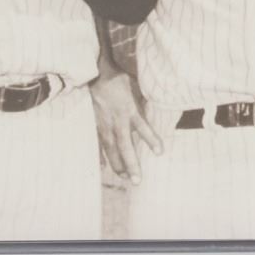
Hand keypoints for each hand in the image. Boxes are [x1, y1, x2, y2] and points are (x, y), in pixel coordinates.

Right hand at [89, 68, 162, 187]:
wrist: (96, 74)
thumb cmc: (118, 79)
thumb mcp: (136, 87)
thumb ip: (144, 101)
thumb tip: (153, 110)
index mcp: (129, 110)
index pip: (143, 127)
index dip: (151, 139)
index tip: (159, 152)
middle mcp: (117, 121)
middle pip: (125, 146)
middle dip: (131, 164)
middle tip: (137, 180)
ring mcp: (104, 125)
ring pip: (111, 149)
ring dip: (118, 164)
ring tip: (124, 177)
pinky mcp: (94, 125)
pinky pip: (97, 144)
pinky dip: (100, 156)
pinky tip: (103, 167)